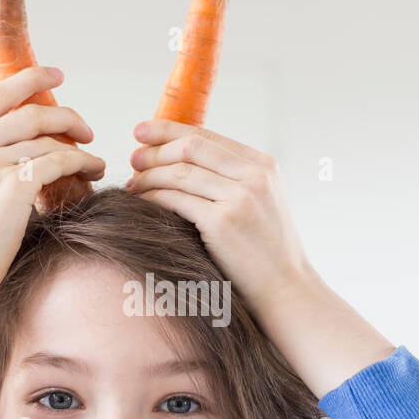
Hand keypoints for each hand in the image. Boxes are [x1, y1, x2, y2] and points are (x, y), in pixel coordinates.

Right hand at [0, 65, 105, 296]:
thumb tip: (24, 147)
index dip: (31, 78)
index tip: (57, 74)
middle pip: (30, 112)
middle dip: (66, 116)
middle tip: (87, 130)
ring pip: (49, 138)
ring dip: (80, 145)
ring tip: (95, 160)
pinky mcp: (13, 186)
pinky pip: (59, 161)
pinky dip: (83, 162)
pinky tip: (94, 171)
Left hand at [125, 120, 312, 311]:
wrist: (285, 288)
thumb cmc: (267, 251)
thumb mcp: (261, 202)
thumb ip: (233, 178)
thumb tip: (181, 159)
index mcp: (263, 165)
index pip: (207, 135)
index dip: (168, 130)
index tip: (142, 131)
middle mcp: (254, 176)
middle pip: (191, 147)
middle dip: (155, 150)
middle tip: (133, 159)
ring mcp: (240, 198)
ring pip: (180, 172)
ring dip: (149, 175)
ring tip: (133, 183)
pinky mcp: (223, 222)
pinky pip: (175, 199)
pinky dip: (152, 197)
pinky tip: (141, 201)